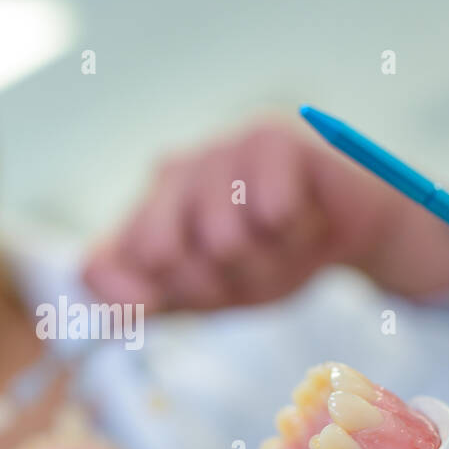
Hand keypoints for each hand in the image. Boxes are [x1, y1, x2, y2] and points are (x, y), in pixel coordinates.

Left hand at [82, 119, 448, 312]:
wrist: (348, 225)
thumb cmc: (270, 255)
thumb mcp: (206, 290)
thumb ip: (150, 299)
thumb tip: (113, 313)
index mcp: (146, 213)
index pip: (101, 263)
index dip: (133, 298)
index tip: (169, 305)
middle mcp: (171, 174)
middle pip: (159, 252)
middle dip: (212, 282)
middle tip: (245, 268)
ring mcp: (217, 150)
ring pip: (223, 238)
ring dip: (266, 259)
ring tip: (282, 240)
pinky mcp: (268, 136)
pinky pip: (271, 210)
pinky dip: (295, 230)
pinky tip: (304, 214)